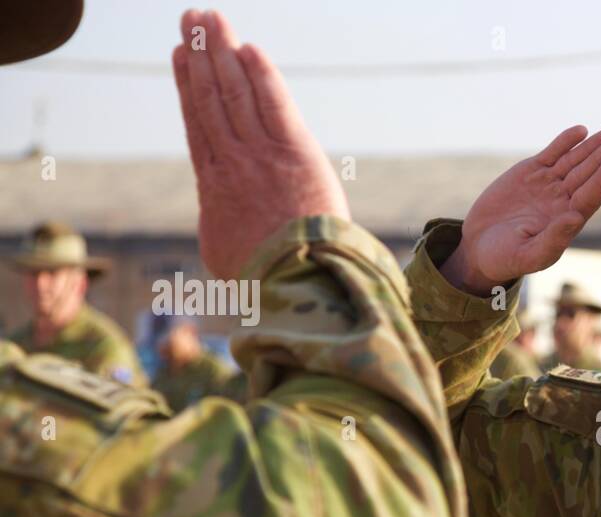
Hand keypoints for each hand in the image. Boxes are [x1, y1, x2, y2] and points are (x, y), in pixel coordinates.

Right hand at [172, 8, 347, 278]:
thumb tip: (221, 224)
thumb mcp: (226, 255)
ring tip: (211, 19)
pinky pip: (274, 103)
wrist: (293, 284)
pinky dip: (261, 75)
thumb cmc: (263, 280)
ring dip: (223, 51)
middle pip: (211, 97)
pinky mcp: (296, 152)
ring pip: (236, 92)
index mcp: (214, 187)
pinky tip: (250, 50)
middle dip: (200, 55)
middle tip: (191, 20)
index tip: (181, 57)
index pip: (199, 125)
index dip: (188, 87)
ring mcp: (262, 154)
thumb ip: (222, 229)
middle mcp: (233, 162)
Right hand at [442, 126, 600, 294]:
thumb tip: (575, 219)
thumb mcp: (528, 255)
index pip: (590, 196)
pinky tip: (581, 131)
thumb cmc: (506, 258)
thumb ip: (553, 240)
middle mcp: (562, 201)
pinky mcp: (532, 172)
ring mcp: (548, 184)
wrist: (480, 246)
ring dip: (592, 146)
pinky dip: (566, 142)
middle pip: (587, 175)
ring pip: (574, 161)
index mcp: (566, 221)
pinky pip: (552, 154)